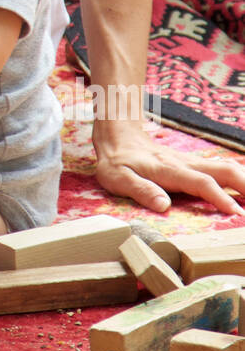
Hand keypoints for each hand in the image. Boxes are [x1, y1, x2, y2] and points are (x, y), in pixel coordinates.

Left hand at [94, 122, 244, 216]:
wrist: (118, 137)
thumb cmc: (117, 161)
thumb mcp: (118, 178)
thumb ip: (141, 190)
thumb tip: (163, 206)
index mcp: (170, 170)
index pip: (201, 183)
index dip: (220, 197)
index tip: (235, 213)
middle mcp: (186, 164)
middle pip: (225, 171)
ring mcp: (192, 163)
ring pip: (227, 168)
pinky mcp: (194, 165)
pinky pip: (221, 170)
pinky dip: (238, 180)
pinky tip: (244, 192)